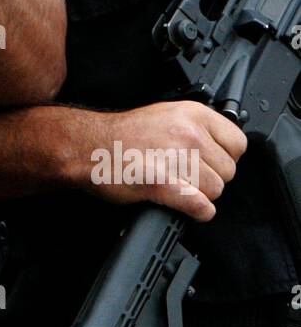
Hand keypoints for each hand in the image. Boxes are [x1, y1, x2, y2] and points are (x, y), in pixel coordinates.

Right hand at [83, 101, 246, 221]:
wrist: (88, 146)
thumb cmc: (122, 135)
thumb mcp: (165, 114)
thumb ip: (195, 126)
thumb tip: (220, 146)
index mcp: (192, 114)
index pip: (238, 143)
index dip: (226, 157)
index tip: (212, 162)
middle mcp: (188, 133)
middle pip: (227, 171)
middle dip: (211, 179)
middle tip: (188, 177)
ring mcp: (176, 159)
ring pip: (215, 191)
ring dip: (200, 195)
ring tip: (178, 187)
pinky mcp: (164, 184)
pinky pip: (201, 207)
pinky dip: (196, 212)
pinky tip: (184, 204)